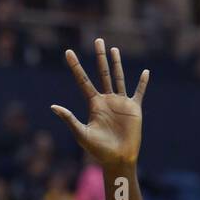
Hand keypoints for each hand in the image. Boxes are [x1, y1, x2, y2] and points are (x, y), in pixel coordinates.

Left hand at [51, 41, 148, 167]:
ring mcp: (120, 103)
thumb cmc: (98, 150)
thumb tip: (53, 106)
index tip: (68, 52)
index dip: (76, 67)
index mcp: (94, 104)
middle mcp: (107, 100)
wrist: (117, 160)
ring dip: (117, 63)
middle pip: (102, 73)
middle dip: (100, 57)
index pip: (83, 81)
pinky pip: (139, 92)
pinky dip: (143, 83)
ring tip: (113, 49)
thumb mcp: (81, 134)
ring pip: (118, 78)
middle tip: (97, 39)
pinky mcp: (134, 109)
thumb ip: (69, 119)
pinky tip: (146, 72)